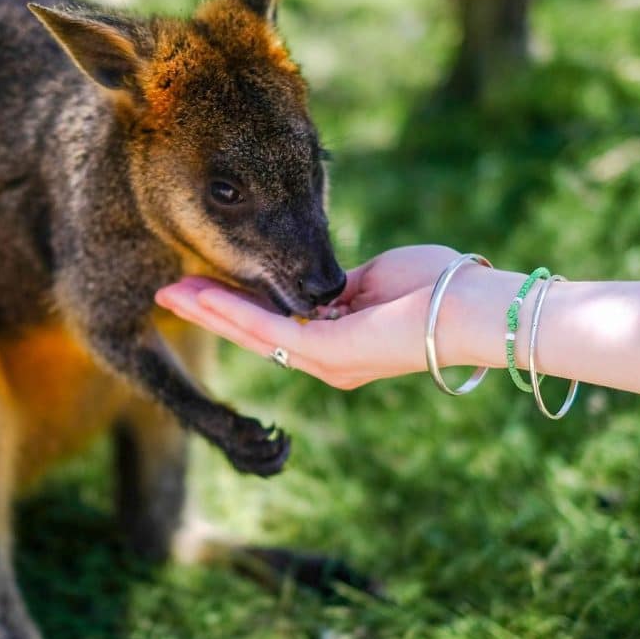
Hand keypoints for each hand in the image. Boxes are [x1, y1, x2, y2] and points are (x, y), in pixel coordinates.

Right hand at [155, 246, 463, 389]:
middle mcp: (325, 359)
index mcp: (336, 342)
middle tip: (165, 295)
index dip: (233, 304)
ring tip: (170, 294)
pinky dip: (233, 311)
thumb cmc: (438, 285)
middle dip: (208, 311)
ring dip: (209, 311)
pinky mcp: (329, 353)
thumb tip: (326, 283)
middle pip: (252, 332)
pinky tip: (203, 295)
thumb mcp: (375, 278)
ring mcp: (325, 361)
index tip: (200, 284)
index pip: (272, 322)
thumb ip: (341, 284)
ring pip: (253, 334)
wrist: (474, 306)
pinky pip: (270, 331)